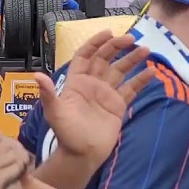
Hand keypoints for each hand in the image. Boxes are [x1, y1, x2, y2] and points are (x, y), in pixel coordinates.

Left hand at [33, 30, 154, 162]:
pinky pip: (131, 89)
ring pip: (120, 71)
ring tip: (146, 50)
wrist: (82, 154)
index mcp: (76, 82)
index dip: (95, 43)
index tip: (108, 33)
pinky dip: (141, 80)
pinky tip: (151, 72)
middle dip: (116, 47)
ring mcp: (106, 94)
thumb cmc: (66, 133)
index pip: (85, 56)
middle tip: (131, 38)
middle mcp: (92, 84)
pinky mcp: (118, 105)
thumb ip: (48, 93)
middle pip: (105, 59)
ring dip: (132, 59)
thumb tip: (36, 75)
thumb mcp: (54, 112)